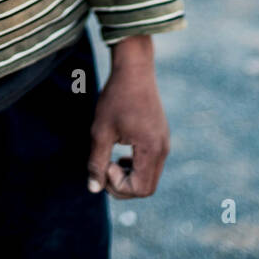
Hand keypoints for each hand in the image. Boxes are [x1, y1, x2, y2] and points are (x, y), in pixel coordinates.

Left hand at [87, 35, 169, 198]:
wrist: (134, 69)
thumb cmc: (116, 97)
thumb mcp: (101, 130)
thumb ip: (97, 161)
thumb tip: (94, 189)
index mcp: (151, 149)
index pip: (140, 189)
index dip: (119, 185)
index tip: (105, 163)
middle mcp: (163, 149)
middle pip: (147, 187)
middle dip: (123, 185)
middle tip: (105, 166)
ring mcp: (164, 143)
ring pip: (149, 177)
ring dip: (129, 176)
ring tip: (111, 160)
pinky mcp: (160, 137)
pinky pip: (151, 164)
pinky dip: (135, 166)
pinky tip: (120, 153)